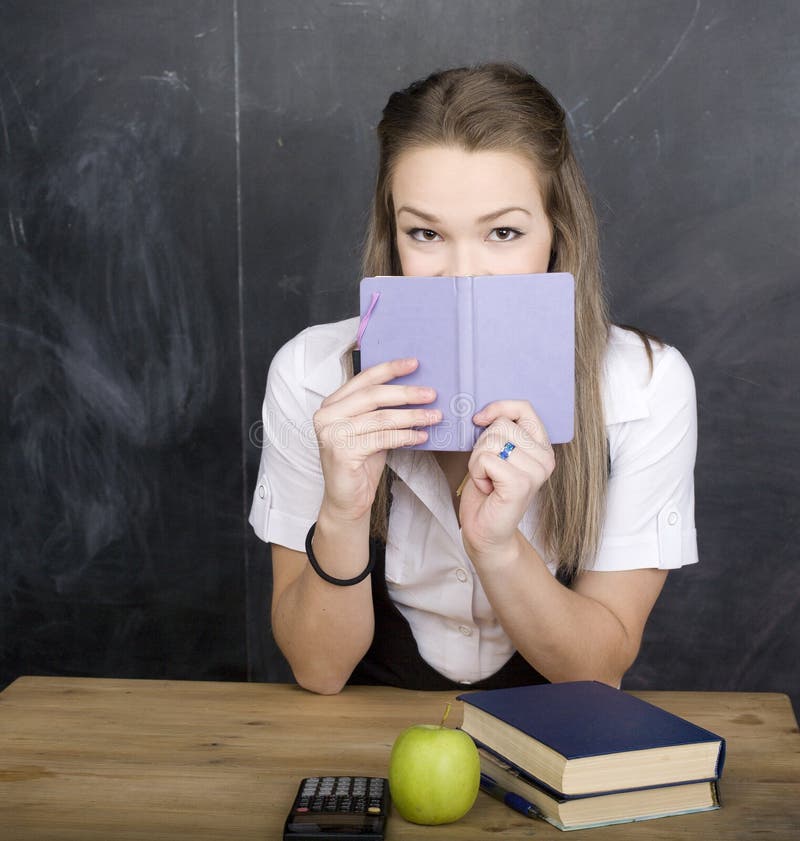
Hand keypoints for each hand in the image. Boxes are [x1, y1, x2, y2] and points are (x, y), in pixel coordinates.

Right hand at [313, 357, 439, 521]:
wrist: (347, 499)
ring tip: (434, 416)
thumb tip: (415, 391)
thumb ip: (380, 410)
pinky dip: (406, 436)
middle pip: (373, 396)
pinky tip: (422, 436)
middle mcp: (327, 416)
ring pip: (381, 418)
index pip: (364, 380)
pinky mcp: (342, 452)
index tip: (414, 363)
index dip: (390, 369)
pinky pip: (383, 438)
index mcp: (331, 404)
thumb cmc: (360, 463)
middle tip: (431, 393)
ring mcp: (332, 434)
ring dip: (412, 416)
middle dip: (406, 393)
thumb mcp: (369, 430)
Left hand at [459, 400, 554, 561]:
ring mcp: (536, 471)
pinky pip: (486, 459)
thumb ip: (499, 431)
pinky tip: (487, 488)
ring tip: (488, 480)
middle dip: (482, 445)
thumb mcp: (496, 453)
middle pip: (501, 425)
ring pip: (491, 441)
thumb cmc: (489, 492)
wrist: (486, 531)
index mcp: (543, 447)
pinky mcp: (521, 483)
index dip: (498, 408)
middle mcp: (546, 458)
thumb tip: (484, 413)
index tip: (480, 420)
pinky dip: (477, 473)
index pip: (524, 408)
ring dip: (478, 461)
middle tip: (488, 469)